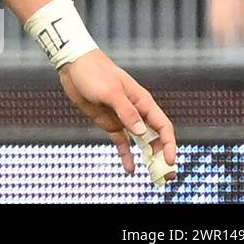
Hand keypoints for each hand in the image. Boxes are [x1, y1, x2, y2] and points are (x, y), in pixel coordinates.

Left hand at [59, 49, 177, 179]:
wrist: (74, 66)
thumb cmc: (95, 72)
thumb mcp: (110, 91)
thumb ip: (126, 111)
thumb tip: (141, 131)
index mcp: (142, 102)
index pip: (163, 126)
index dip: (169, 144)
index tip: (169, 161)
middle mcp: (137, 112)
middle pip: (155, 138)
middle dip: (162, 156)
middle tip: (166, 176)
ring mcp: (124, 118)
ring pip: (141, 142)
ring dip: (148, 159)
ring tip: (155, 178)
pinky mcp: (110, 122)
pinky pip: (122, 142)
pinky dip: (127, 155)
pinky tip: (130, 169)